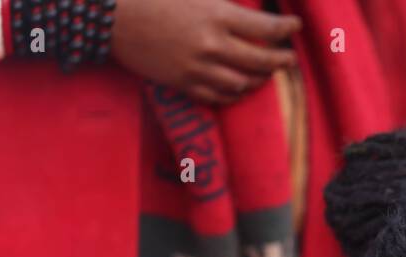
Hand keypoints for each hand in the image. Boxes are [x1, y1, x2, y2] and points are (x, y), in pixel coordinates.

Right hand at [110, 0, 299, 105]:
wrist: (111, 16)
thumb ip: (223, 1)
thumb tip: (247, 7)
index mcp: (216, 14)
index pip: (265, 27)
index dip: (285, 28)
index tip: (294, 27)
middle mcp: (212, 45)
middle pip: (261, 61)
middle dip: (281, 60)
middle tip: (289, 58)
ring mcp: (198, 68)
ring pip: (243, 84)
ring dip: (259, 80)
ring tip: (266, 74)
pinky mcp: (183, 84)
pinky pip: (219, 97)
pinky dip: (234, 94)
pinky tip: (240, 87)